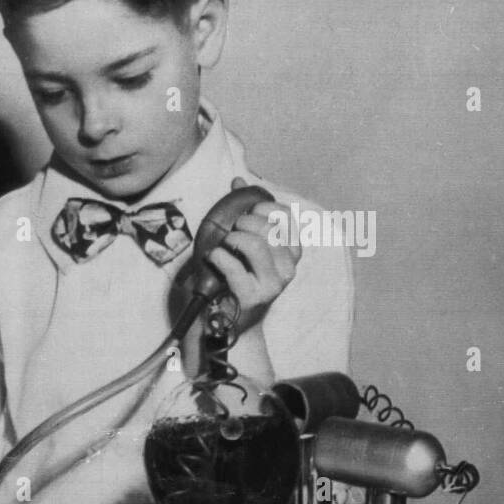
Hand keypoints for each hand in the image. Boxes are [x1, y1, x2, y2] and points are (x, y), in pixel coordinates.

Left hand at [203, 177, 301, 334]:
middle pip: (271, 229)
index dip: (268, 207)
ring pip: (257, 246)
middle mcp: (288, 268)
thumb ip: (244, 212)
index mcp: (289, 252)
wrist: (228, 322)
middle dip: (247, 222)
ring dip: (234, 238)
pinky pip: (235, 267)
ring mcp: (273, 284)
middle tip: (232, 230)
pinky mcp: (254, 297)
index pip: (288, 218)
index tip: (250, 208)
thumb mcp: (242, 244)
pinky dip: (220, 257)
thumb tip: (239, 181)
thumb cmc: (234, 279)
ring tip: (224, 244)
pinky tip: (214, 258)